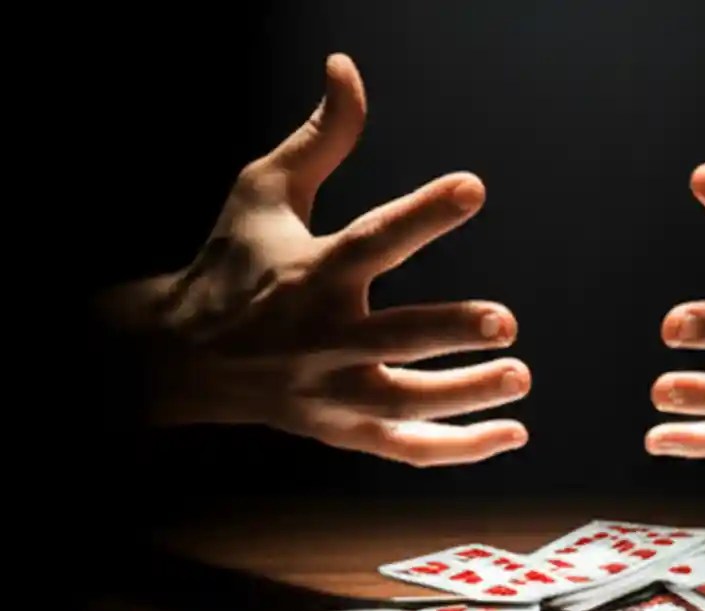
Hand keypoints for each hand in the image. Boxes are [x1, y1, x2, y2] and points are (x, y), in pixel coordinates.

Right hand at [96, 54, 529, 466]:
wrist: (184, 355)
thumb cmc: (234, 263)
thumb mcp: (264, 190)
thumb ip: (319, 138)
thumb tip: (346, 67)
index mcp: (313, 271)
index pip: (374, 240)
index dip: (424, 214)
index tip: (473, 188)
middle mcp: (324, 335)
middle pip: (394, 338)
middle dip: (448, 333)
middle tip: (504, 323)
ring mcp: (333, 391)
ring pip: (407, 402)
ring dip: (466, 395)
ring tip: (520, 377)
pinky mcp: (341, 429)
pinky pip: (405, 448)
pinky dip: (458, 449)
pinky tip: (511, 433)